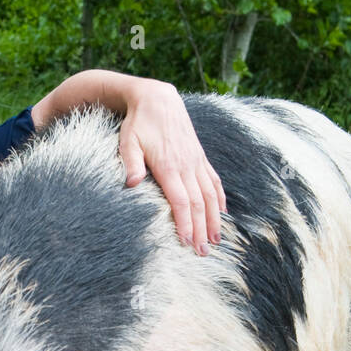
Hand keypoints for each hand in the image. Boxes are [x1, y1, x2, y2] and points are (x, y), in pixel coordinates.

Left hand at [118, 79, 226, 254]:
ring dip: (214, 219)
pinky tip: (222, 213)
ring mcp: (196, 161)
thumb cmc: (138, 123)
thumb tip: (132, 183)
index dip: (185, 223)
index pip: (181, 200)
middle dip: (201, 230)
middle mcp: (187, 165)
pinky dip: (219, 198)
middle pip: (198, 203)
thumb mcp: (128, 141)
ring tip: (216, 240)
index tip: (187, 242)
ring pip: (209, 195)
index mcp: (169, 166)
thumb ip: (131, 163)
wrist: (158, 98)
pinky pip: (214, 180)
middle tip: (202, 253)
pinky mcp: (199, 156)